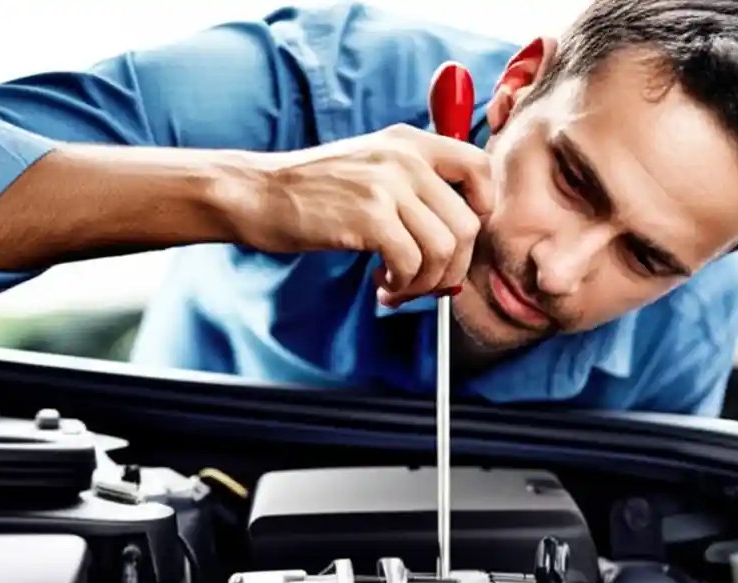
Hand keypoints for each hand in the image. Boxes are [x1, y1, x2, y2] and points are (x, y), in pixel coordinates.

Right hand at [235, 124, 493, 305]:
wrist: (257, 194)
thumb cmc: (311, 191)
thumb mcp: (370, 167)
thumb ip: (414, 187)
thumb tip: (457, 242)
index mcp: (410, 142)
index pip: (480, 169)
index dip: (480, 213)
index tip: (456, 241)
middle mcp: (405, 157)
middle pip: (468, 224)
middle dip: (452, 268)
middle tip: (425, 283)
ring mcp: (388, 185)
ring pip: (445, 249)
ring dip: (427, 283)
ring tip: (399, 286)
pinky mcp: (368, 216)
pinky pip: (413, 263)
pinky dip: (403, 284)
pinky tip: (381, 282)